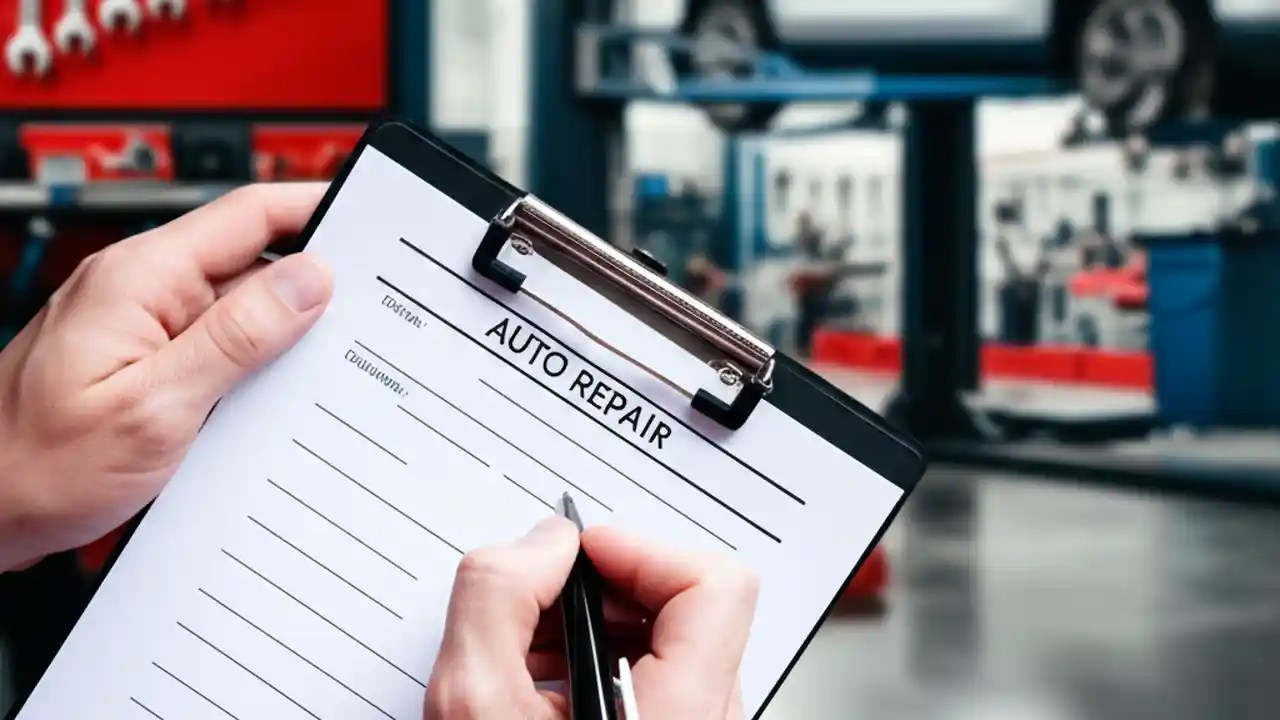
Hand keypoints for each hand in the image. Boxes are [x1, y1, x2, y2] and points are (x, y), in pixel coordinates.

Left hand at [0, 184, 333, 570]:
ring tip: (308, 375)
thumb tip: (309, 281)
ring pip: (238, 307)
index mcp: (140, 277)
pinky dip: (249, 362)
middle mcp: (140, 287)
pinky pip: (214, 342)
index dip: (317, 211)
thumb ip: (238, 338)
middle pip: (251, 261)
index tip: (371, 226)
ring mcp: (140, 320)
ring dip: (279, 334)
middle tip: (358, 324)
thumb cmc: (37, 466)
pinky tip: (263, 395)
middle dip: (310, 288)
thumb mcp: (155, 406)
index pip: (250, 214)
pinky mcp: (143, 355)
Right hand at [425, 518, 758, 719]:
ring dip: (600, 620)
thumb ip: (500, 598)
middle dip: (606, 583)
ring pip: (676, 635)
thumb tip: (544, 542)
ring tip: (532, 645)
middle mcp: (708, 719)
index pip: (717, 583)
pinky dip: (604, 656)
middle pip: (693, 600)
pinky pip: (663, 670)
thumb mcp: (471, 704)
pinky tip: (546, 678)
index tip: (580, 552)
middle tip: (540, 599)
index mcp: (678, 713)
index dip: (642, 547)